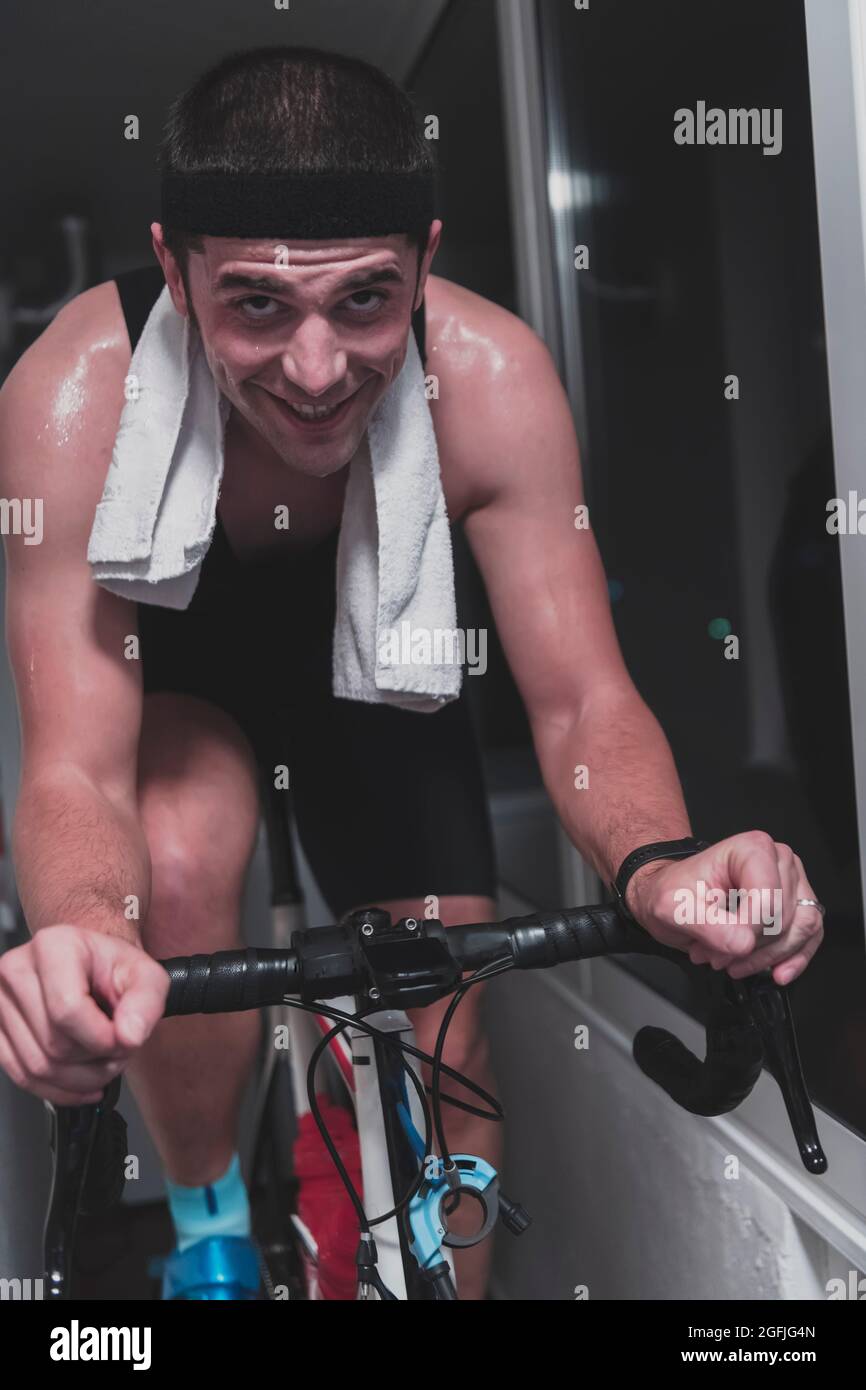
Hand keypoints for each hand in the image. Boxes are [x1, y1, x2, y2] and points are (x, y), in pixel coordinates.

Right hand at [0, 924, 168, 1105]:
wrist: (92, 968)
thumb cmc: (113, 969)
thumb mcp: (147, 976)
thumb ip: (147, 1002)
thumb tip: (129, 1036)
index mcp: (54, 946)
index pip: (68, 1010)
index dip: (102, 1039)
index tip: (123, 1040)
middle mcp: (17, 969)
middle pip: (54, 1044)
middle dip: (95, 1062)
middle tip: (118, 1051)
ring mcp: (0, 1000)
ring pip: (37, 1067)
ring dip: (79, 1079)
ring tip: (102, 1062)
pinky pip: (21, 1076)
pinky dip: (57, 1089)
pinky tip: (82, 1082)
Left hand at [626, 831, 823, 985]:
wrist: (673, 897)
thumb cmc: (675, 893)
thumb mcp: (675, 909)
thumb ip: (708, 925)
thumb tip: (744, 943)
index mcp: (752, 849)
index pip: (767, 899)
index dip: (745, 931)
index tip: (718, 945)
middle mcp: (778, 861)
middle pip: (784, 917)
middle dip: (749, 946)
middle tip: (715, 954)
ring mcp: (792, 883)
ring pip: (800, 930)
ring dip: (766, 956)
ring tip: (731, 960)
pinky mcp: (797, 906)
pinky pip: (810, 937)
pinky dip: (794, 959)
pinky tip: (777, 972)